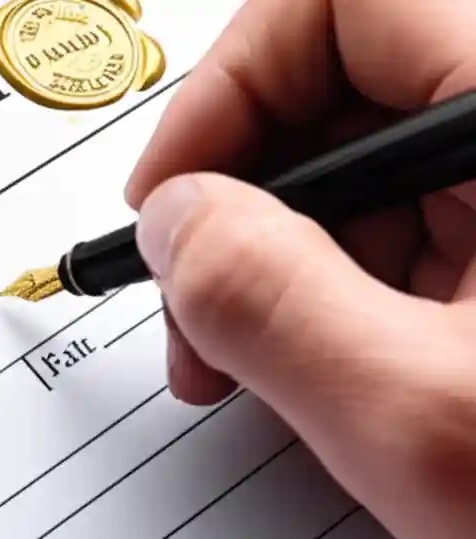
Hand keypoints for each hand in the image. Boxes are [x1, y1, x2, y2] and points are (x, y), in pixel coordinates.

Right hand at [124, 0, 475, 538]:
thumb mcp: (423, 420)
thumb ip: (264, 300)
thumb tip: (180, 225)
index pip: (341, 4)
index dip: (229, 90)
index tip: (176, 191)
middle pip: (356, 86)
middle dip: (249, 196)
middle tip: (198, 297)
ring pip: (389, 166)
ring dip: (299, 257)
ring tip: (263, 362)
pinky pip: (439, 226)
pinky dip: (363, 288)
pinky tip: (343, 365)